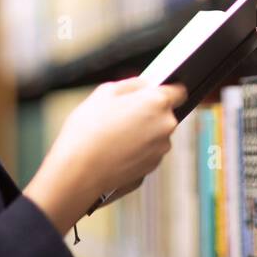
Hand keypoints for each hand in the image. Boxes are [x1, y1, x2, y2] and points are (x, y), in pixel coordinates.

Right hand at [47, 77, 185, 206]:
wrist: (78, 171)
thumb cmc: (88, 130)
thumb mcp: (105, 92)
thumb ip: (132, 84)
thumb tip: (144, 85)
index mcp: (157, 102)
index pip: (179, 90)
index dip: (167, 89)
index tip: (155, 91)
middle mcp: (166, 126)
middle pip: (165, 113)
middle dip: (148, 111)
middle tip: (122, 113)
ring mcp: (160, 149)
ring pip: (156, 133)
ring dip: (143, 131)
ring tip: (115, 134)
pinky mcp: (152, 167)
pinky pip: (148, 151)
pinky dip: (137, 149)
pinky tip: (116, 149)